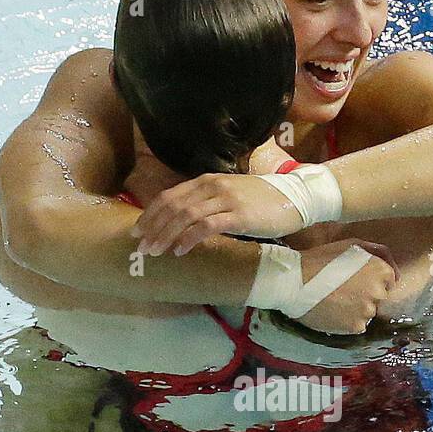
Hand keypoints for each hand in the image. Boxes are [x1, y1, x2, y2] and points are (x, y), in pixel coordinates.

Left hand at [131, 174, 304, 254]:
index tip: (137, 231)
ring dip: (166, 234)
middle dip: (153, 227)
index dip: (150, 214)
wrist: (295, 198)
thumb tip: (184, 224)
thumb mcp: (230, 197)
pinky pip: (207, 226)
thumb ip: (208, 205)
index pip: (170, 196)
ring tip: (155, 251)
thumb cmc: (262, 201)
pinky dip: (190, 238)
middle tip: (140, 246)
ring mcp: (226, 199)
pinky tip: (180, 251)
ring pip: (186, 215)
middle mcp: (213, 186)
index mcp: (207, 181)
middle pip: (173, 205)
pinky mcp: (239, 215)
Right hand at [295, 240, 399, 334]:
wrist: (295, 282)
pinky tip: (333, 311)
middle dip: (366, 293)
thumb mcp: (350, 245)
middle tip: (344, 290)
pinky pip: (357, 324)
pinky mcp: (355, 327)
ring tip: (336, 302)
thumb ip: (375, 251)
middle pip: (379, 296)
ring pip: (368, 312)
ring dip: (357, 308)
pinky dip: (347, 320)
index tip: (357, 279)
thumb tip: (388, 262)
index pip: (389, 279)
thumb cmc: (320, 258)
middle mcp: (379, 292)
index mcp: (380, 270)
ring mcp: (367, 311)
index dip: (372, 278)